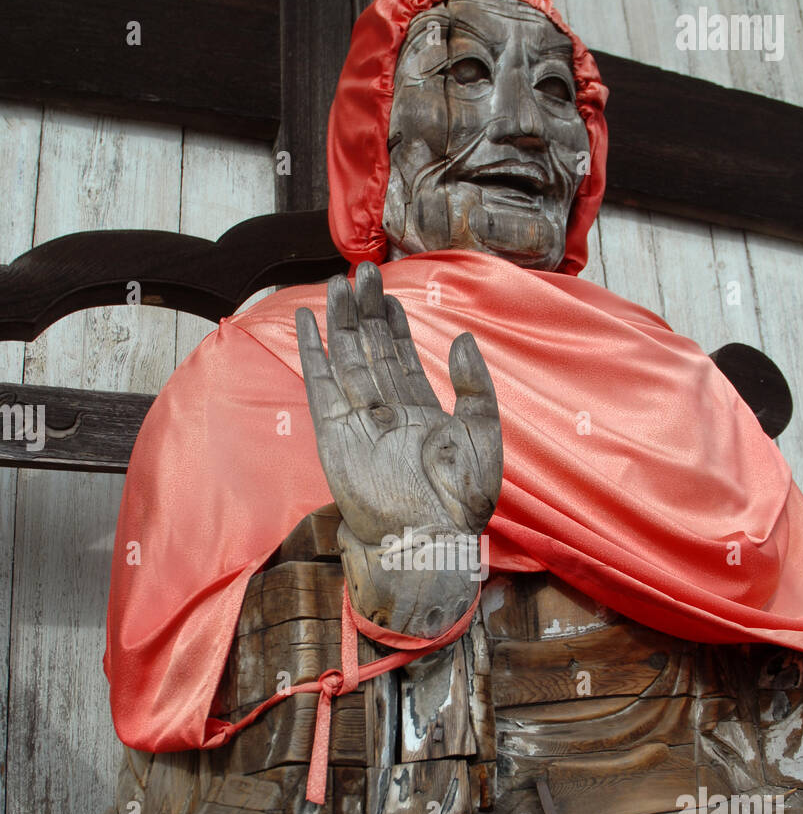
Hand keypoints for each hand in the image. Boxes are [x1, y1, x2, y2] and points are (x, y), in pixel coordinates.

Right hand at [295, 262, 502, 548]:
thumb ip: (475, 386)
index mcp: (422, 413)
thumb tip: (462, 337)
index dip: (394, 324)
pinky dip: (312, 353)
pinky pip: (319, 385)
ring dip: (341, 322)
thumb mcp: (484, 434)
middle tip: (360, 271)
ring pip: (346, 359)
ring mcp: (359, 422)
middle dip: (366, 311)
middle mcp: (388, 413)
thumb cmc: (462, 501)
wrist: (427, 542)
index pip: (402, 357)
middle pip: (372, 350)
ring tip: (336, 284)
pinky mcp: (333, 435)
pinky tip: (307, 323)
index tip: (388, 291)